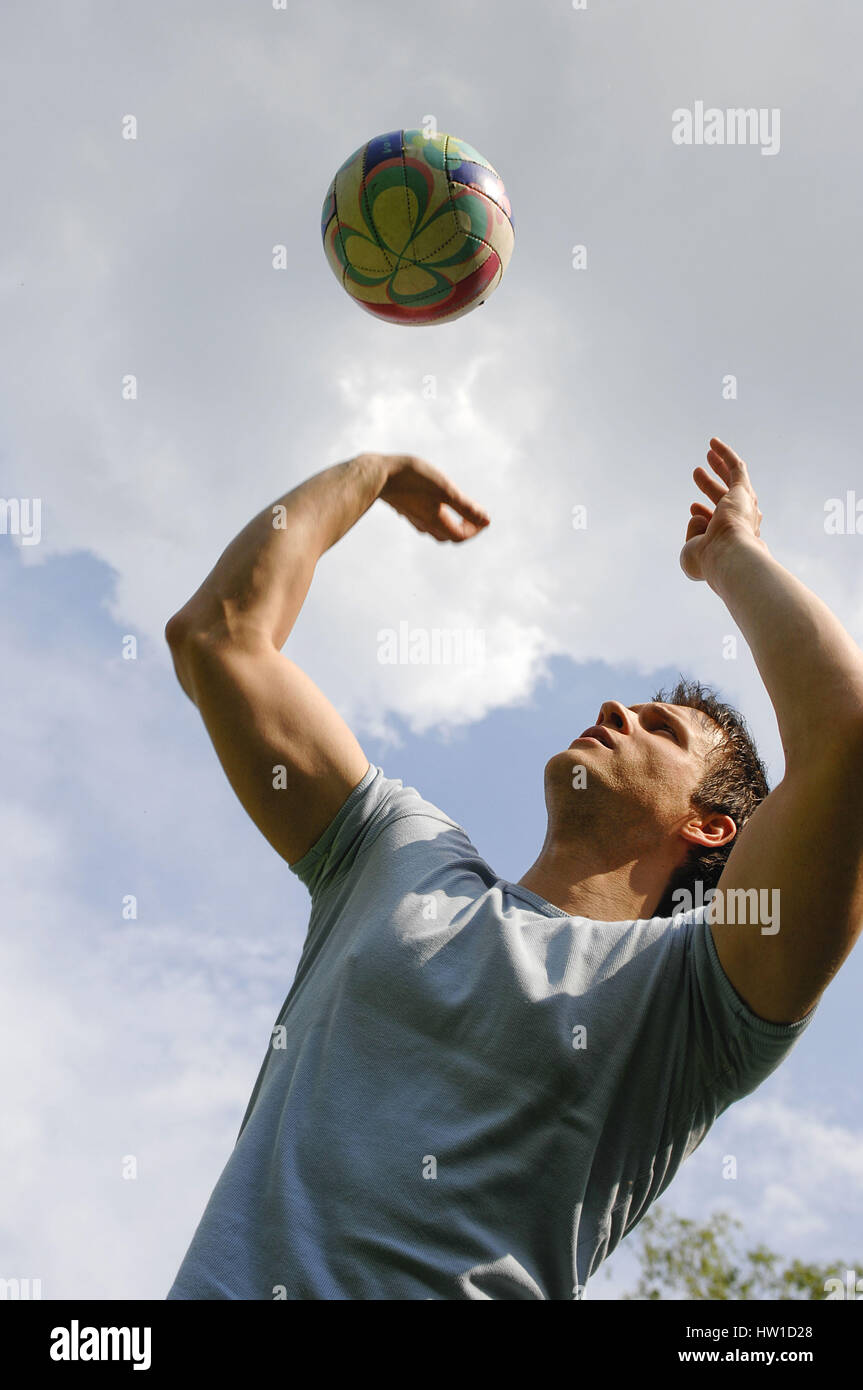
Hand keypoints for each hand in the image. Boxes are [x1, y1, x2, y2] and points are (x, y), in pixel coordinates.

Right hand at [377, 454, 489, 541]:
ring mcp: (412, 517)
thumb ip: (466, 507)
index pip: (461, 535)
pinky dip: (435, 517)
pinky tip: (433, 504)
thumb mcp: (445, 490)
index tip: (484, 518)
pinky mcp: (404, 508)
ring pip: (435, 529)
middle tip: (474, 517)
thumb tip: (487, 521)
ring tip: (457, 511)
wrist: (377, 475)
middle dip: (464, 529)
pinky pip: (422, 520)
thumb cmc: (413, 479)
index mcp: (437, 521)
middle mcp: (425, 524)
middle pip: (448, 536)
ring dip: (450, 524)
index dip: (475, 529)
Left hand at [680, 437, 765, 582]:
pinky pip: (736, 467)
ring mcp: (744, 506)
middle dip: (711, 485)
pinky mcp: (743, 492)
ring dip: (719, 466)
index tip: (693, 508)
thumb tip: (697, 517)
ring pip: (733, 479)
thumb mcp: (692, 551)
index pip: (718, 523)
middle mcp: (742, 523)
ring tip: (708, 452)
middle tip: (697, 473)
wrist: (727, 555)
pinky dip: (725, 454)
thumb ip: (694, 535)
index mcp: (730, 540)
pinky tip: (713, 442)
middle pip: (725, 498)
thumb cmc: (708, 560)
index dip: (704, 515)